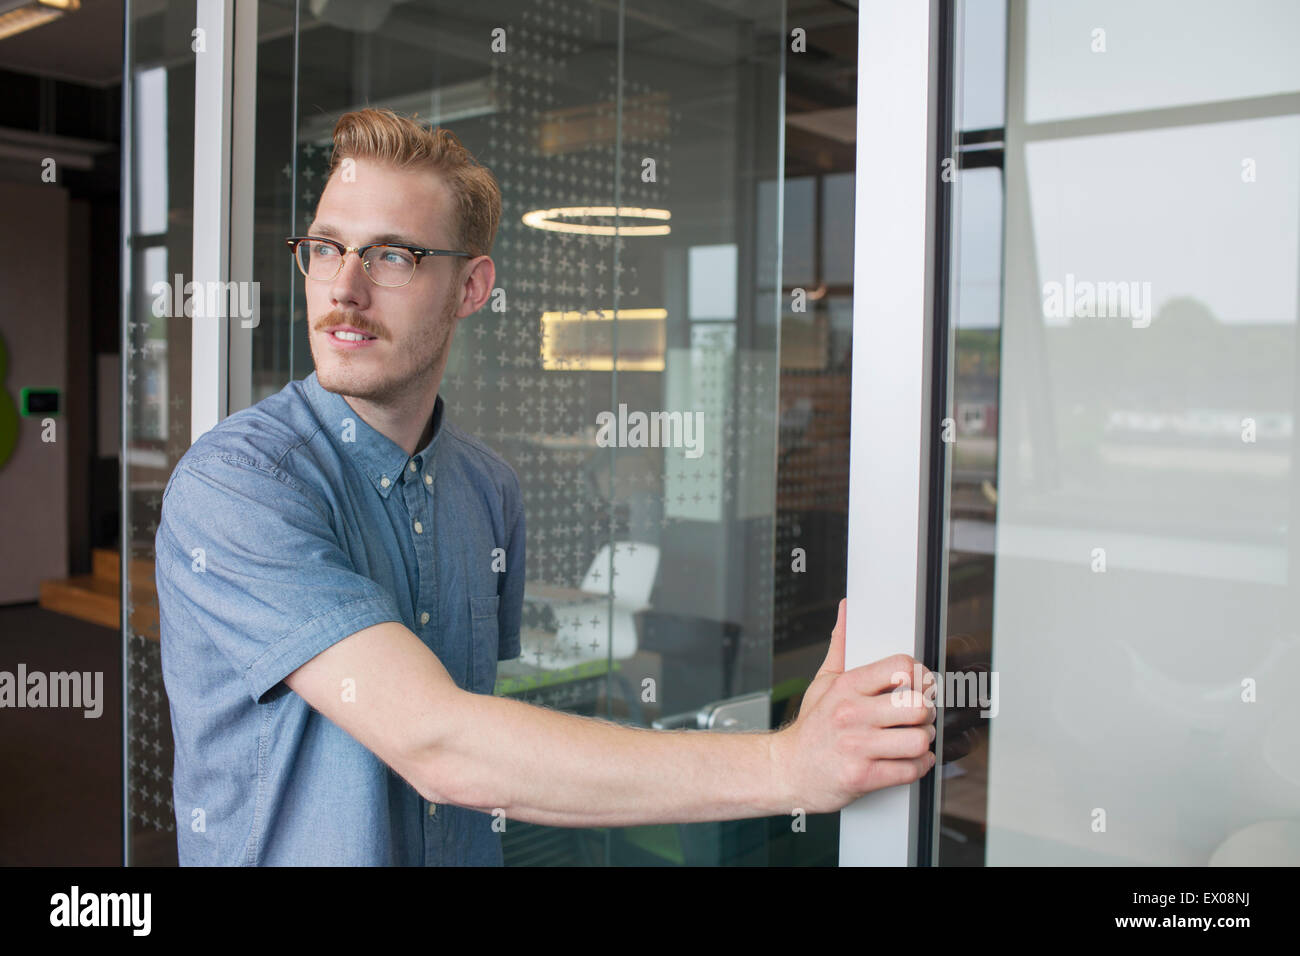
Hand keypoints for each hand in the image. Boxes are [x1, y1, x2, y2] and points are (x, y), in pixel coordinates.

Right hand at [769, 599, 936, 813]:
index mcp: (847, 686)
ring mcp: (857, 747)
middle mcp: (851, 714)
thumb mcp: (822, 682)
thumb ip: (841, 646)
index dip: (921, 676)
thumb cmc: (811, 729)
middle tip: (918, 716)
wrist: (787, 770)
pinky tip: (906, 760)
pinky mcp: (862, 777)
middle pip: (918, 705)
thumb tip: (846, 610)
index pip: (902, 667)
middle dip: (926, 712)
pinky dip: (917, 767)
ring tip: (912, 739)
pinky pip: (911, 769)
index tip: (920, 685)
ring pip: (919, 739)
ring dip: (923, 742)